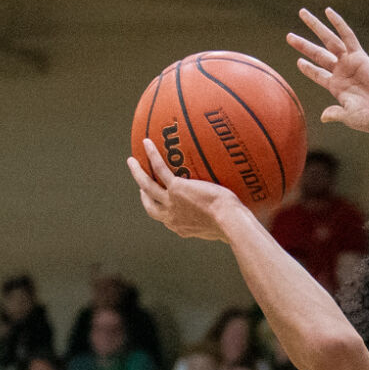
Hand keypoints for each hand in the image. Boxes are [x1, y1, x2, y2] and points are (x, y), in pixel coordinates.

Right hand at [127, 140, 245, 241]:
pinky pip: (159, 168)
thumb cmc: (233, 225)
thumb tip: (236, 216)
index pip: (166, 220)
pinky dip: (151, 155)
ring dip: (137, 173)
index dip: (161, 211)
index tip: (161, 204)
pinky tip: (147, 142)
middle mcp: (171, 218)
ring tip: (131, 160)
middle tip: (140, 187)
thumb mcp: (225, 227)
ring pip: (147, 186)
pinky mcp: (176, 188)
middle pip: (150, 207)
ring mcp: (171, 202)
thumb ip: (223, 221)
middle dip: (143, 196)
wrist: (229, 221)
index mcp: (181, 227)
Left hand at [288, 8, 368, 134]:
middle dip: (303, 45)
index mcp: (338, 88)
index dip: (308, 69)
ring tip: (302, 13)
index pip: (319, 74)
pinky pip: (347, 37)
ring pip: (329, 41)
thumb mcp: (351, 117)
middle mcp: (342, 72)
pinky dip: (338, 24)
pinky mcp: (360, 57)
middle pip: (318, 54)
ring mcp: (350, 63)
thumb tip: (323, 117)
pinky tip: (328, 12)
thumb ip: (336, 114)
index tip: (299, 61)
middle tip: (289, 37)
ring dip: (316, 27)